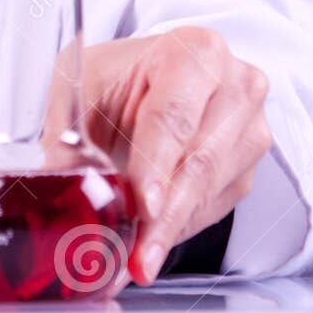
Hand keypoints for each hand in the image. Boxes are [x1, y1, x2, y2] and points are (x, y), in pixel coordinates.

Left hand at [53, 27, 271, 284]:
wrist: (145, 79)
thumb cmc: (116, 78)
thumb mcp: (80, 90)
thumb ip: (71, 140)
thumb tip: (62, 192)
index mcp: (195, 52)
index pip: (174, 116)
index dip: (157, 165)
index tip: (144, 206)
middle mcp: (236, 86)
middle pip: (199, 161)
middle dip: (164, 217)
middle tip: (136, 258)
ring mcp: (250, 128)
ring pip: (212, 191)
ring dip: (170, 230)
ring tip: (134, 260)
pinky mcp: (247, 166)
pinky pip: (216, 207)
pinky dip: (180, 229)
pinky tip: (151, 242)